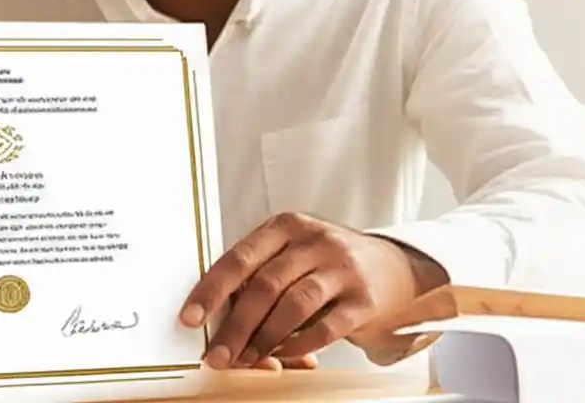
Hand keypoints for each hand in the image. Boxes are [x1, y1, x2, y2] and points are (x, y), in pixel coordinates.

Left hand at [178, 212, 446, 369]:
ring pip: (293, 306)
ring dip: (264, 339)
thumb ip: (258, 271)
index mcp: (286, 225)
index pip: (239, 258)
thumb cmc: (327, 262)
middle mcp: (314, 240)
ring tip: (246, 359)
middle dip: (234, 326)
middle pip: (264, 286)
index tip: (190, 317)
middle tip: (217, 354)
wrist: (395, 268)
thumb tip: (214, 312)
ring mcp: (343, 268)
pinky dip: (299, 345)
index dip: (210, 290)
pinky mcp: (365, 298)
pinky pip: (325, 327)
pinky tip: (284, 355)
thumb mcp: (293, 251)